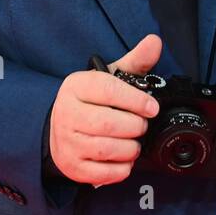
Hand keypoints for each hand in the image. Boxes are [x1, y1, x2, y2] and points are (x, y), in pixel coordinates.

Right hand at [47, 34, 163, 186]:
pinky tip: (124, 158)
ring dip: (130, 148)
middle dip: (135, 126)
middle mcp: (67, 113)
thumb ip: (134, 61)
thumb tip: (155, 41)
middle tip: (142, 125)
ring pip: (106, 149)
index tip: (152, 107)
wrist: (60, 126)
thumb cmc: (90, 101)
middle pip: (108, 123)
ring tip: (135, 141)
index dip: (136, 100)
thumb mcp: (109, 77)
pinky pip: (101, 173)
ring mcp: (66, 142)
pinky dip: (121, 168)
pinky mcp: (71, 165)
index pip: (108, 90)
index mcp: (76, 87)